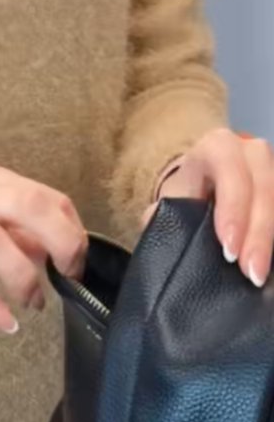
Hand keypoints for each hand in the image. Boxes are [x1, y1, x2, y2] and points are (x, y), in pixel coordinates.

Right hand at [0, 163, 86, 335]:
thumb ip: (22, 228)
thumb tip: (64, 252)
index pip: (44, 195)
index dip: (71, 230)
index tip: (77, 263)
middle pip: (23, 204)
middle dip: (59, 240)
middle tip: (69, 275)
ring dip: (22, 274)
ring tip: (33, 301)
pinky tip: (5, 322)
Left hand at [152, 128, 273, 286]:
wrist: (203, 187)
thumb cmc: (187, 194)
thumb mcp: (172, 199)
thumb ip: (162, 213)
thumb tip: (159, 229)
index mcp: (216, 147)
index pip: (229, 167)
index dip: (233, 208)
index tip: (228, 250)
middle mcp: (250, 151)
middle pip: (264, 184)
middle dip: (258, 232)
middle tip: (251, 272)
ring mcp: (270, 167)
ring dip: (271, 235)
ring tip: (261, 274)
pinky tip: (272, 259)